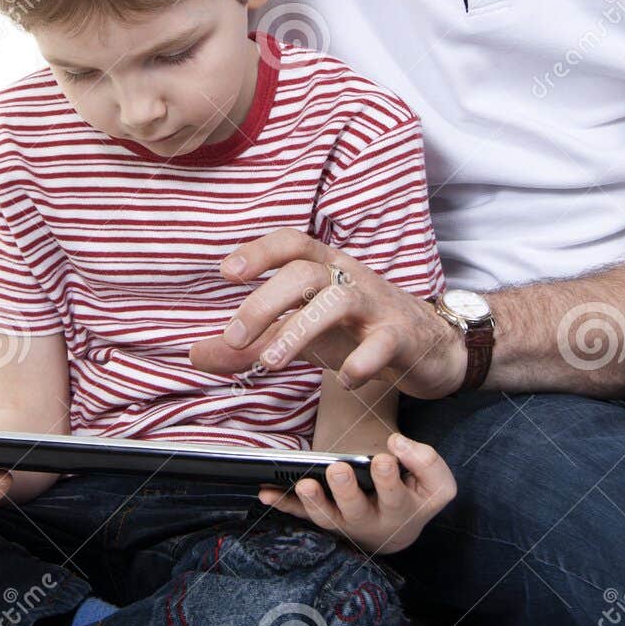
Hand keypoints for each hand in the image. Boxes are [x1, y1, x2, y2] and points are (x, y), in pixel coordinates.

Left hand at [189, 230, 466, 399]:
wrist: (430, 347)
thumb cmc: (355, 331)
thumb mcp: (300, 334)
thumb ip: (251, 343)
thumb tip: (194, 354)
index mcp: (323, 269)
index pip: (290, 244)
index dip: (259, 252)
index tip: (228, 272)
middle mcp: (349, 278)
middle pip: (305, 273)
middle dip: (266, 302)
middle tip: (235, 337)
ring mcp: (377, 305)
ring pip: (339, 300)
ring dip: (300, 329)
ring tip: (272, 362)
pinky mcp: (403, 337)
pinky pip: (382, 342)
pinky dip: (361, 361)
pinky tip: (343, 380)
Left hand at [258, 433, 455, 554]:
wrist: (396, 527)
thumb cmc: (414, 495)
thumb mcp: (435, 483)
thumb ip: (425, 461)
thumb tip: (397, 444)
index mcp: (402, 511)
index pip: (396, 496)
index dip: (389, 479)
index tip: (384, 459)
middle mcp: (370, 523)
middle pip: (356, 511)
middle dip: (345, 491)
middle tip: (336, 469)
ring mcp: (343, 525)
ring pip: (326, 518)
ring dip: (311, 502)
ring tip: (302, 484)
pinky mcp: (323, 521)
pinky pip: (301, 516)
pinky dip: (283, 505)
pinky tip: (265, 493)